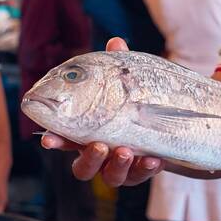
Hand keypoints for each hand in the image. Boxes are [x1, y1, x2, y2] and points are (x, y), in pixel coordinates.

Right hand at [39, 36, 162, 186]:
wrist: (172, 119)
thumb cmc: (138, 98)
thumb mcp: (129, 81)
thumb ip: (120, 65)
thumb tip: (116, 43)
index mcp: (88, 131)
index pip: (65, 138)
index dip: (55, 140)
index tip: (48, 139)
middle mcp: (101, 152)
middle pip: (83, 168)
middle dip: (89, 159)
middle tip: (98, 146)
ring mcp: (120, 165)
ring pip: (110, 177)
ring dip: (116, 166)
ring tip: (125, 151)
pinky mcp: (141, 170)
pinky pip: (140, 176)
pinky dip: (144, 169)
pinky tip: (153, 159)